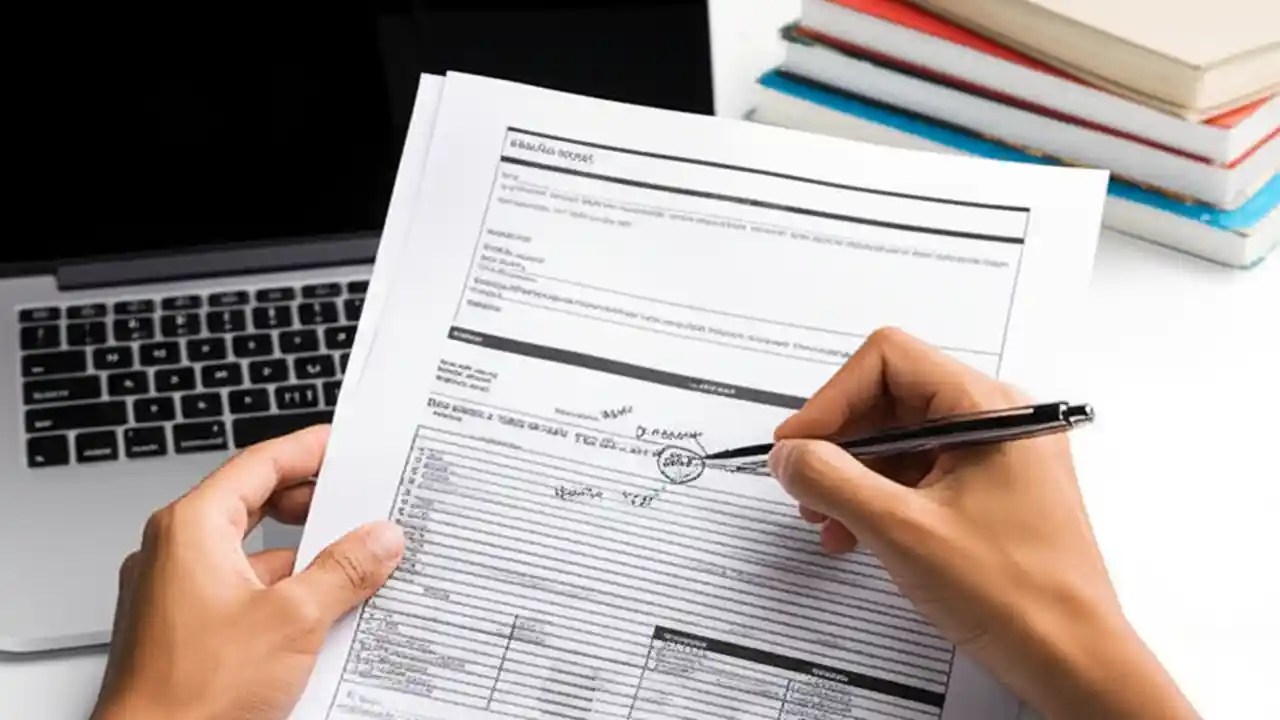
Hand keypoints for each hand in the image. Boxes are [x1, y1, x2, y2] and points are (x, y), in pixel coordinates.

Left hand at [91, 425, 404, 719]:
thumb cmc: (192, 696)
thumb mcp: (293, 621)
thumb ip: (343, 571)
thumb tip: (378, 540)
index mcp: (191, 530)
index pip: (259, 464)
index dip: (308, 451)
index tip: (345, 446)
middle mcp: (176, 553)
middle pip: (255, 506)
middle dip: (314, 509)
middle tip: (361, 508)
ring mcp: (178, 594)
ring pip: (255, 557)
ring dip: (305, 561)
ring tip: (358, 570)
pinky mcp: (187, 632)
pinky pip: (246, 595)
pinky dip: (286, 597)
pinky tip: (326, 616)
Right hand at [769, 328, 1194, 719]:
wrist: (1072, 660)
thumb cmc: (1016, 595)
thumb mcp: (900, 530)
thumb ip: (832, 481)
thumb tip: (790, 455)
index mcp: (989, 408)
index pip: (889, 360)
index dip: (832, 399)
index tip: (799, 444)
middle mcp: (998, 420)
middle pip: (892, 397)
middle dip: (839, 442)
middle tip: (804, 483)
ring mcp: (998, 455)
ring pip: (901, 439)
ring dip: (854, 475)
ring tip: (827, 519)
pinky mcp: (992, 490)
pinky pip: (922, 473)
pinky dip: (881, 497)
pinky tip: (857, 533)